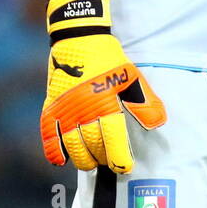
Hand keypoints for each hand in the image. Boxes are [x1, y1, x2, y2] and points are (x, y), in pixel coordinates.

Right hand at [39, 0, 166, 172]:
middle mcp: (83, 109)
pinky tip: (60, 161)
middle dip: (102, 158)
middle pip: (91, 144)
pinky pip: (49, 135)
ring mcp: (64, 109)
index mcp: (106, 102)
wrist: (80, 40)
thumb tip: (157, 123)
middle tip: (109, 164)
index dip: (119, 156)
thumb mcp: (132, 78)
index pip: (112, 137)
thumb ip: (144, 103)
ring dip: (82, 158)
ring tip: (91, 163)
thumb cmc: (110, 61)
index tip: (124, 167)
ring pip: (71, 144)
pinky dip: (53, 151)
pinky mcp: (51, 107)